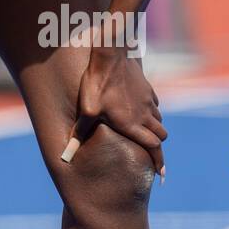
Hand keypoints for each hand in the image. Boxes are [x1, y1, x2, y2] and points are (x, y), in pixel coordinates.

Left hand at [63, 49, 166, 177]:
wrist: (110, 55)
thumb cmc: (97, 84)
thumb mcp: (86, 110)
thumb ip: (80, 133)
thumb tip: (67, 155)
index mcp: (132, 124)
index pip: (153, 147)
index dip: (159, 162)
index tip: (161, 174)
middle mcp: (144, 115)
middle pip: (161, 136)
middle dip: (157, 146)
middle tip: (152, 153)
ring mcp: (147, 100)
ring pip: (159, 119)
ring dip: (154, 128)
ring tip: (143, 132)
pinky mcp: (147, 88)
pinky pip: (154, 104)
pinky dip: (151, 111)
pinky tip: (140, 109)